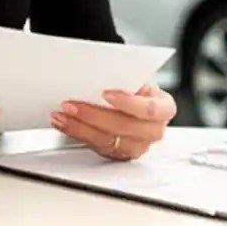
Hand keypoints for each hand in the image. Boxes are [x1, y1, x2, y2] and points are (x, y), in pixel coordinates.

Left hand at [49, 84, 175, 160]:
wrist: (130, 101)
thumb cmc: (133, 87)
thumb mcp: (135, 79)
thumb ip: (125, 78)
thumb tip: (101, 71)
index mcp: (164, 108)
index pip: (149, 109)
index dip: (127, 103)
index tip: (105, 93)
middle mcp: (153, 131)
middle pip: (124, 127)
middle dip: (94, 114)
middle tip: (71, 104)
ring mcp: (135, 146)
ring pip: (106, 140)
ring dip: (79, 126)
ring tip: (62, 114)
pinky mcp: (117, 154)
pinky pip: (95, 146)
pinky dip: (76, 133)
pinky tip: (63, 123)